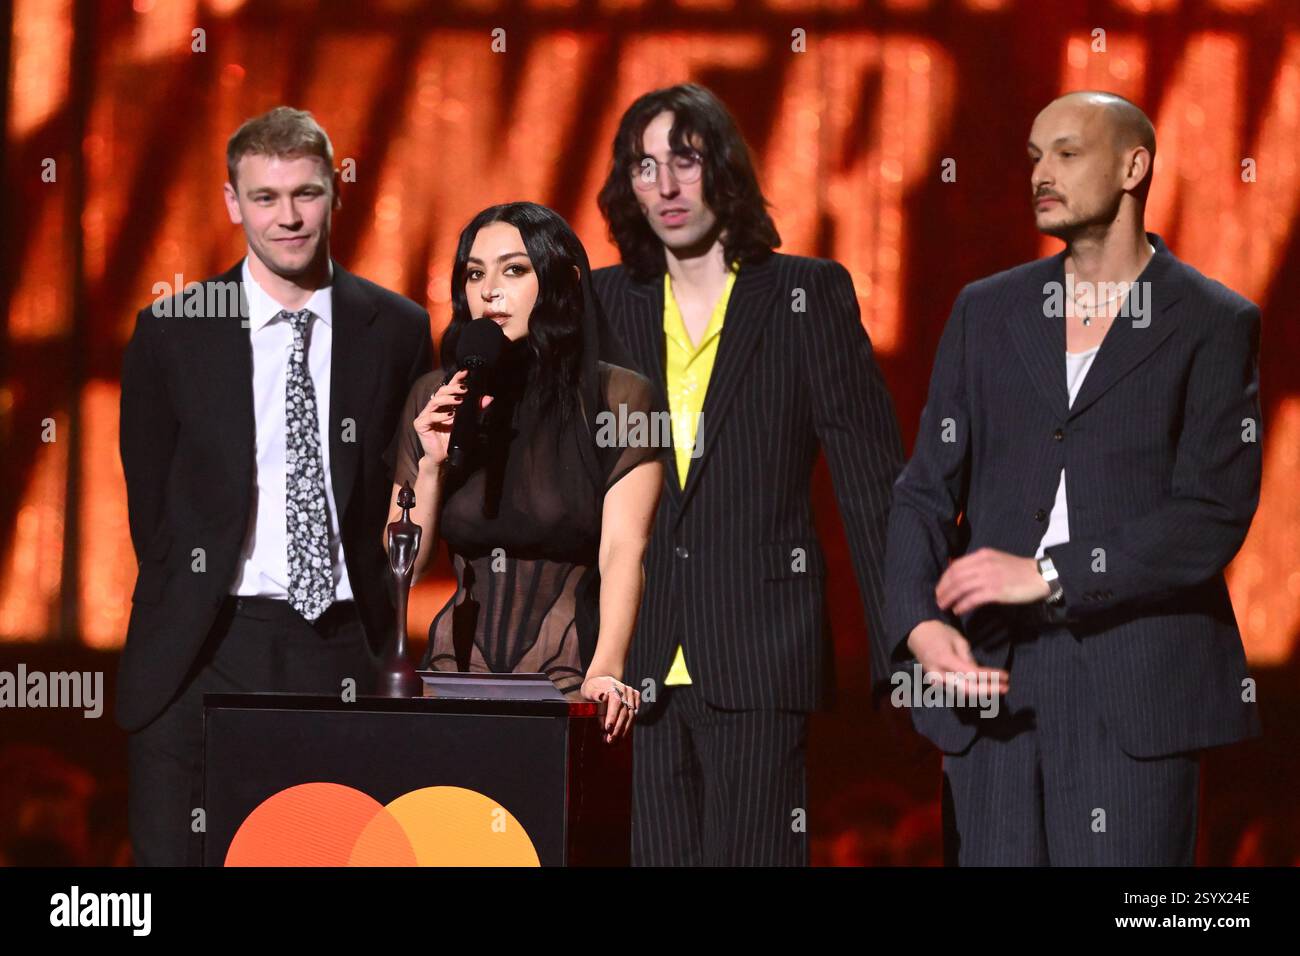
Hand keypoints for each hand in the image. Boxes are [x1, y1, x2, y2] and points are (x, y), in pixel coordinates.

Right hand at [413, 369, 492, 464]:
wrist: (442, 457)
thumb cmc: (452, 439)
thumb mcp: (467, 422)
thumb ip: (476, 410)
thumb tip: (488, 398)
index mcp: (443, 406)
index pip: (449, 388)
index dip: (455, 379)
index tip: (465, 372)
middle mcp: (433, 408)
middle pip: (441, 392)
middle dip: (453, 388)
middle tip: (464, 388)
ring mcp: (425, 415)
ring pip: (435, 401)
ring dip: (448, 399)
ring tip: (459, 400)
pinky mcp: (420, 424)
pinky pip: (430, 417)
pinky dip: (441, 416)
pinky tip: (450, 416)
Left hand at [581, 674, 638, 743]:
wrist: (602, 679)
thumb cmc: (593, 688)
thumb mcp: (589, 690)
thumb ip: (595, 694)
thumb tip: (602, 697)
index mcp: (613, 686)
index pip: (615, 702)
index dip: (612, 716)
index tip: (607, 729)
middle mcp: (624, 689)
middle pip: (624, 711)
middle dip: (617, 728)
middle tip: (610, 741)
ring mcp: (631, 693)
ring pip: (631, 714)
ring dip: (624, 730)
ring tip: (616, 741)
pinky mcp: (636, 696)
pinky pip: (635, 713)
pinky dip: (629, 725)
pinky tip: (623, 734)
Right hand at [906, 619, 1009, 696]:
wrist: (916, 635)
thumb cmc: (938, 632)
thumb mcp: (957, 639)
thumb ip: (968, 657)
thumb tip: (980, 673)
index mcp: (945, 660)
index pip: (972, 673)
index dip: (990, 676)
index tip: (1006, 676)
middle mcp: (939, 674)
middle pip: (967, 689)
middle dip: (988, 691)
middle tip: (1006, 688)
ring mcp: (936, 681)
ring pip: (962, 693)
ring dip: (981, 692)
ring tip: (998, 688)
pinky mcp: (937, 683)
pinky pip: (956, 689)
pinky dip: (971, 690)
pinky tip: (984, 688)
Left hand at [935, 547, 1049, 615]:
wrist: (1040, 576)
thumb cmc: (1018, 570)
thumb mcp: (996, 562)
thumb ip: (979, 567)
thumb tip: (962, 579)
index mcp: (982, 555)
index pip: (956, 566)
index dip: (944, 578)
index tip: (940, 588)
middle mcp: (983, 564)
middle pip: (955, 576)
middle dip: (943, 589)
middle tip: (938, 599)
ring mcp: (989, 577)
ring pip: (961, 587)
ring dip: (949, 598)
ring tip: (943, 606)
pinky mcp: (996, 590)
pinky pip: (973, 598)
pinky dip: (962, 605)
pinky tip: (958, 610)